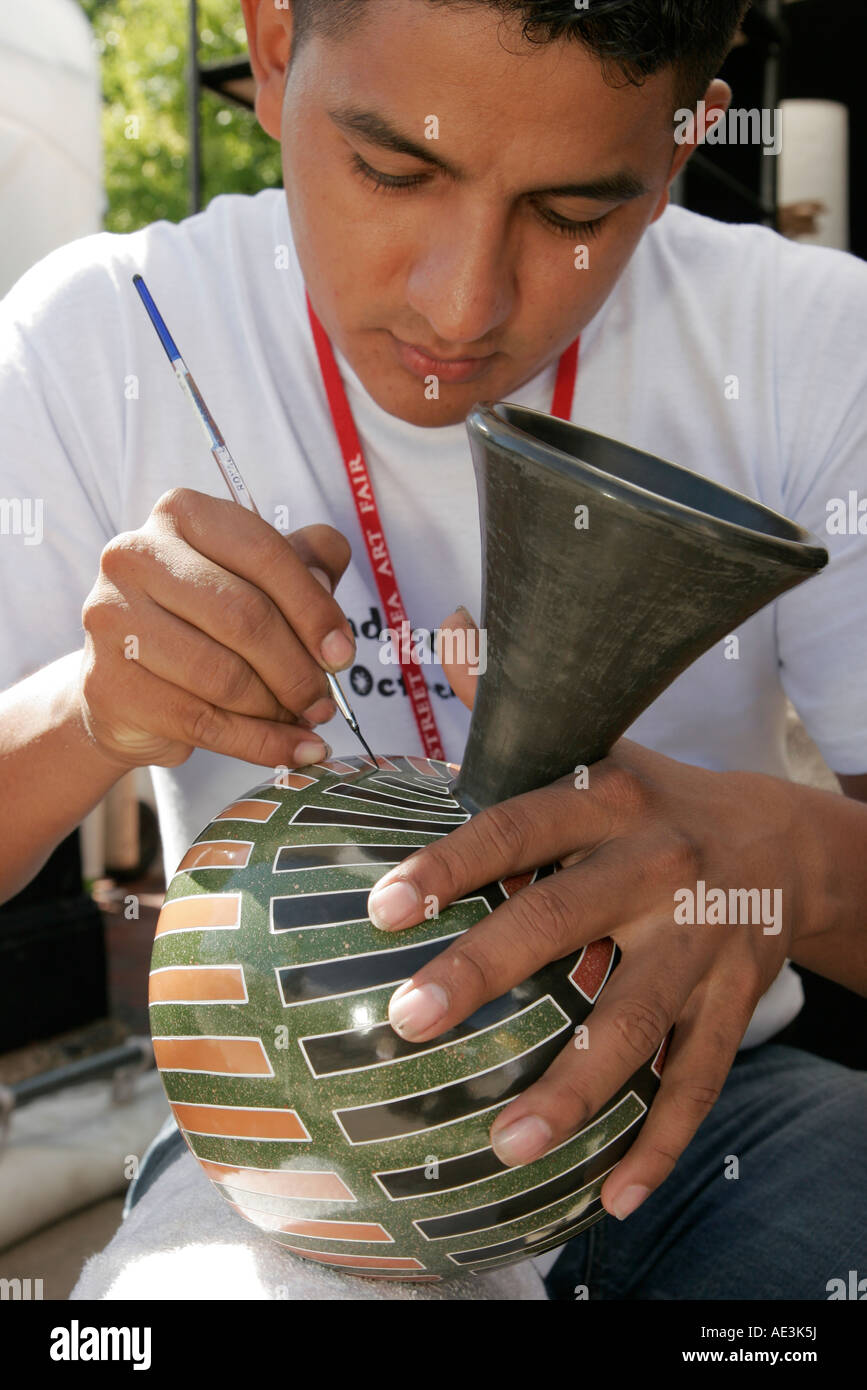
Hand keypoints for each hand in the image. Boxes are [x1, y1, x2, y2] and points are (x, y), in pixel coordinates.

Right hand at [78, 488, 355, 768]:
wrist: (125, 686)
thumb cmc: (201, 622)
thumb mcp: (257, 580)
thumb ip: (306, 567)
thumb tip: (329, 600)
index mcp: (182, 514)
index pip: (264, 553)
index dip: (314, 609)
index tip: (342, 655)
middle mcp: (136, 556)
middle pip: (244, 617)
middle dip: (298, 668)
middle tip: (324, 700)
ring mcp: (113, 618)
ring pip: (223, 676)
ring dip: (277, 709)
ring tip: (302, 720)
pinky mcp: (108, 683)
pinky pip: (202, 722)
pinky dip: (260, 743)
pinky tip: (292, 750)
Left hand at [365, 609, 809, 1220]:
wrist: (791, 838)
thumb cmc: (661, 795)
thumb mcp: (600, 740)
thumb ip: (514, 696)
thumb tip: (449, 619)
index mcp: (612, 800)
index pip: (521, 824)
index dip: (453, 862)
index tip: (386, 908)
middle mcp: (657, 868)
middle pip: (568, 922)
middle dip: (490, 973)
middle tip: (411, 1022)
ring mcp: (704, 941)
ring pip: (639, 1021)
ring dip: (574, 1088)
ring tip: (506, 1143)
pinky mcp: (735, 1000)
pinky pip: (700, 1080)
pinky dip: (661, 1142)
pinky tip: (616, 1198)